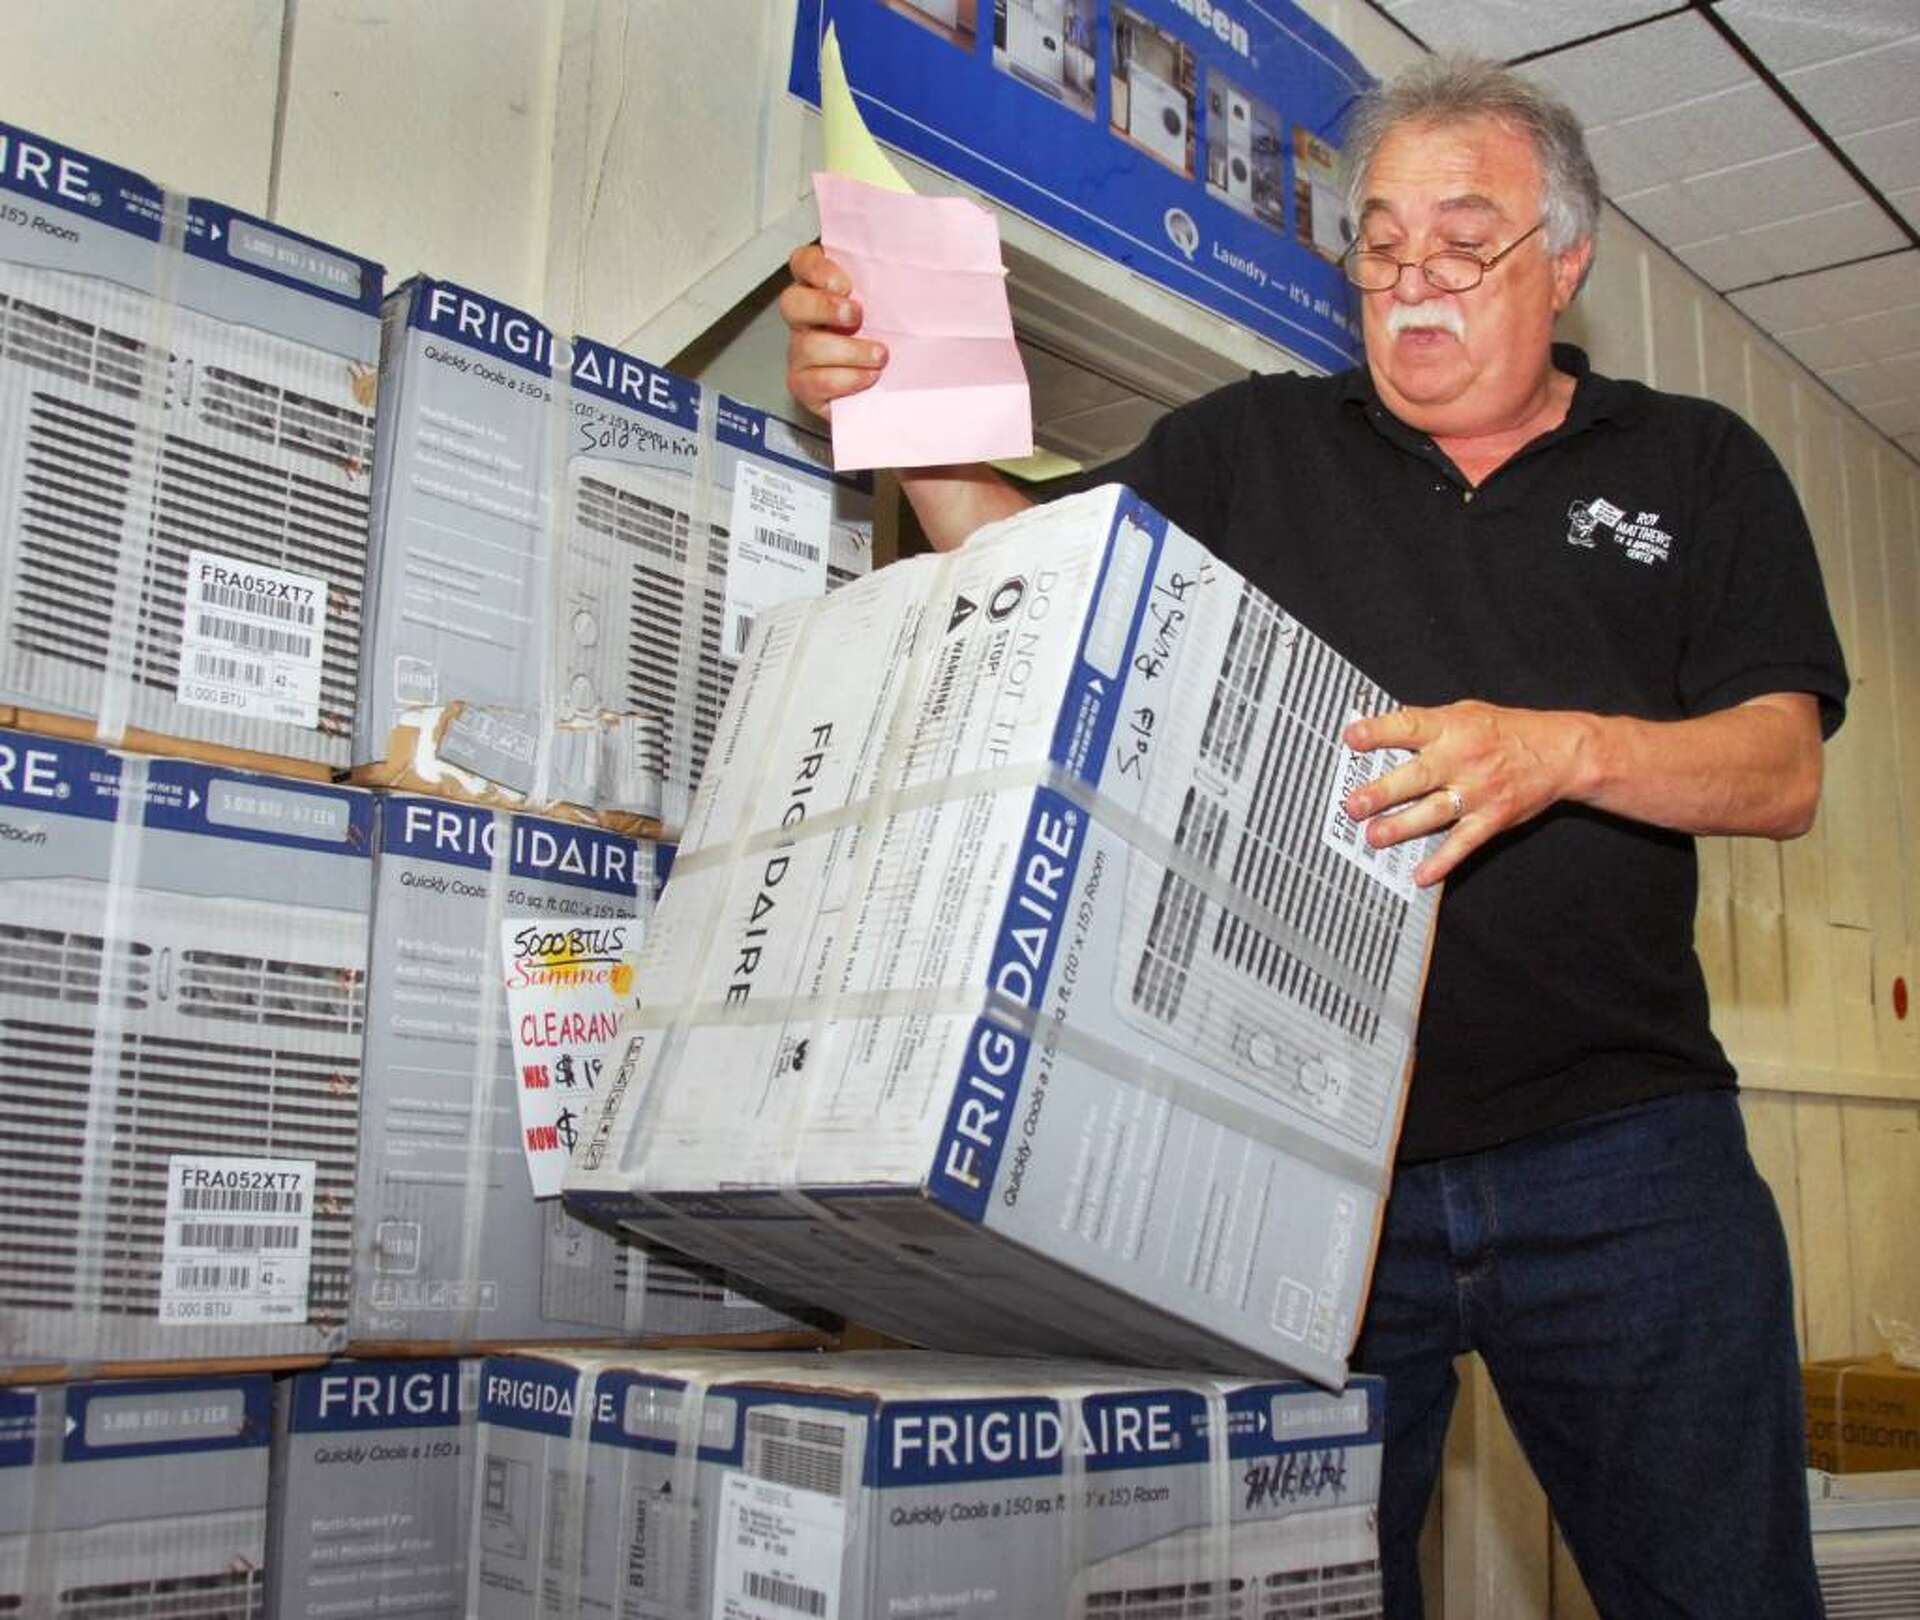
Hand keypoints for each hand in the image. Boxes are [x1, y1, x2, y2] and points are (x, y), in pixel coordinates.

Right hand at [778, 243, 887, 419]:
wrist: (894, 393)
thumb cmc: (895, 342)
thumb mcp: (900, 306)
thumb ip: (900, 284)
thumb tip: (939, 261)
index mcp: (824, 289)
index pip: (803, 263)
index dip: (817, 268)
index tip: (845, 284)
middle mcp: (807, 318)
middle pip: (792, 302)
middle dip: (823, 306)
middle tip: (856, 315)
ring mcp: (802, 352)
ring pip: (806, 346)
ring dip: (848, 350)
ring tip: (879, 356)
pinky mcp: (806, 385)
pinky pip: (813, 382)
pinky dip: (845, 379)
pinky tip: (868, 377)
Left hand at [1341, 701, 1595, 885]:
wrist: (1561, 753)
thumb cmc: (1504, 732)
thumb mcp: (1464, 713)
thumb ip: (1425, 725)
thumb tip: (1378, 735)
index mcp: (1452, 727)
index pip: (1409, 726)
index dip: (1379, 731)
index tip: (1352, 738)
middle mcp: (1463, 759)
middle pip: (1417, 776)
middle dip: (1383, 792)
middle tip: (1354, 805)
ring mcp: (1478, 791)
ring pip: (1435, 812)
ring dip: (1402, 826)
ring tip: (1374, 836)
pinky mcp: (1492, 818)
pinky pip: (1464, 843)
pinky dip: (1443, 861)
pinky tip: (1421, 875)